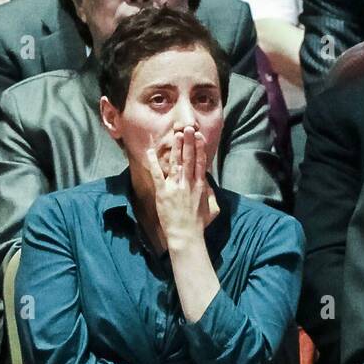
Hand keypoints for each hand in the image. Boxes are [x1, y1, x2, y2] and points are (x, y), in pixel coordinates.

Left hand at [146, 125, 218, 247]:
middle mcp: (188, 183)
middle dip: (189, 142)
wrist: (186, 235)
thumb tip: (209, 186)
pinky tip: (150, 151)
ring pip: (176, 163)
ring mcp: (175, 186)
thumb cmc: (199, 225)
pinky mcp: (163, 192)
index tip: (199, 136)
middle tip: (188, 127)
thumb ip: (211, 195)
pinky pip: (157, 174)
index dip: (199, 148)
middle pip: (189, 158)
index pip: (200, 162)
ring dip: (177, 148)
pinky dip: (153, 163)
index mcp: (200, 186)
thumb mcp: (213, 209)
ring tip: (177, 134)